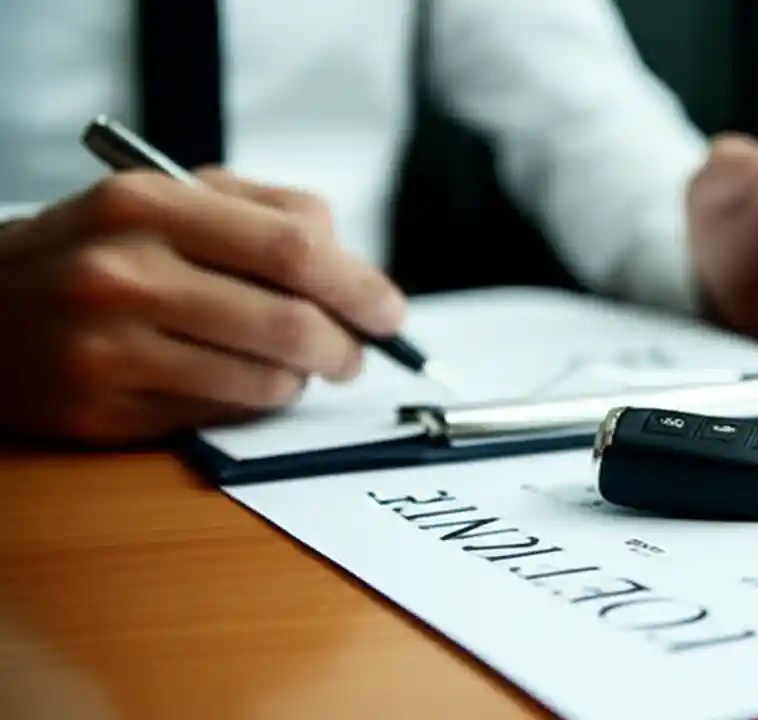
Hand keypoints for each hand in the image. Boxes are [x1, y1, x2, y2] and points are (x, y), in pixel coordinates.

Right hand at [0, 170, 406, 442]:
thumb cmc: (101, 251)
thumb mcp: (169, 201)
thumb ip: (266, 214)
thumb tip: (352, 267)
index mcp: (148, 205)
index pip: (292, 249)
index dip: (358, 286)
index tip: (390, 312)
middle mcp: (124, 273)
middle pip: (288, 323)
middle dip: (344, 347)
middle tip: (355, 354)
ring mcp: (108, 347)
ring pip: (264, 381)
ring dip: (299, 380)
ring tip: (290, 365)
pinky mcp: (101, 411)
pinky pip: (221, 416)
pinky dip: (252, 404)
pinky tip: (237, 382)